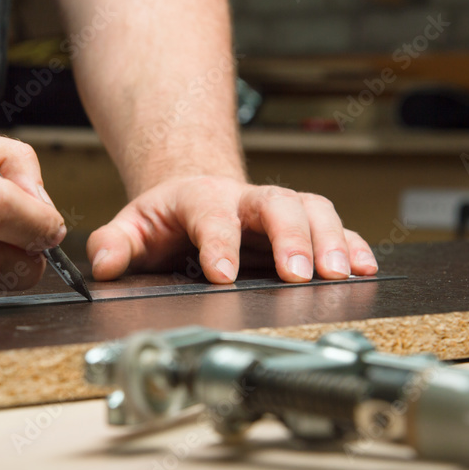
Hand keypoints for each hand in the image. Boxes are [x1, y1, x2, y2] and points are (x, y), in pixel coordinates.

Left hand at [87, 176, 376, 282]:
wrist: (194, 194)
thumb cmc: (166, 219)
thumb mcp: (132, 227)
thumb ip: (115, 244)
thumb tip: (104, 262)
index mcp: (199, 198)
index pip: (211, 215)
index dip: (218, 243)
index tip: (223, 275)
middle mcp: (244, 199)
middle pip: (276, 203)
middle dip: (291, 237)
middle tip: (298, 274)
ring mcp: (277, 209)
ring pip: (312, 209)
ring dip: (329, 241)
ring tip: (339, 274)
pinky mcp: (301, 224)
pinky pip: (335, 226)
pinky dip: (354, 244)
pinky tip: (364, 268)